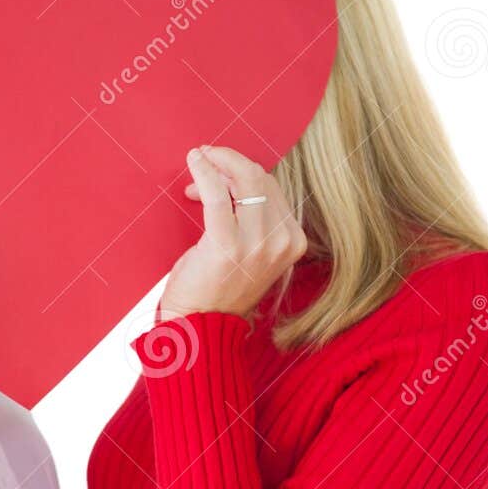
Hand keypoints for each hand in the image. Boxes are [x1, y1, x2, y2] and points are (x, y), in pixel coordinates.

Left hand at [159, 146, 306, 320]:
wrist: (201, 327)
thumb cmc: (218, 288)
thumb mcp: (252, 253)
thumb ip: (255, 220)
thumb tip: (235, 177)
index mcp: (293, 242)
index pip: (272, 188)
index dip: (242, 174)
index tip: (218, 176)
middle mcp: (282, 242)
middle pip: (260, 179)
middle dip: (229, 164)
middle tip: (204, 162)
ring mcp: (259, 244)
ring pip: (244, 180)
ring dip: (217, 165)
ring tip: (196, 166)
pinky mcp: (228, 245)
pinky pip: (218, 194)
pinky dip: (205, 171)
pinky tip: (194, 160)